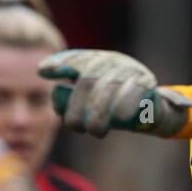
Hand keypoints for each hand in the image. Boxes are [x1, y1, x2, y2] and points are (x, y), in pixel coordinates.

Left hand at [38, 49, 191, 137]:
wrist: (149, 111)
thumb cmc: (112, 107)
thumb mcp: (90, 102)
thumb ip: (70, 100)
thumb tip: (56, 102)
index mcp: (96, 62)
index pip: (76, 59)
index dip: (60, 63)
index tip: (42, 71)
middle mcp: (111, 61)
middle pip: (88, 79)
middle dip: (77, 105)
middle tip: (74, 127)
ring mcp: (129, 70)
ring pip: (109, 86)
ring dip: (100, 112)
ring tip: (94, 131)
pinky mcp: (146, 82)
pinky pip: (133, 92)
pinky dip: (125, 105)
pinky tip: (119, 118)